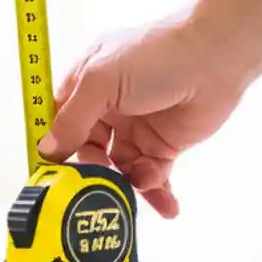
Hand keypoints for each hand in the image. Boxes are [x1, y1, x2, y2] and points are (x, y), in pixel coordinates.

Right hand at [38, 11, 247, 217]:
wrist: (215, 57)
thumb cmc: (154, 56)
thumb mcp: (101, 81)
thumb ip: (72, 119)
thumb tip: (46, 151)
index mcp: (87, 84)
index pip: (60, 122)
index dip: (55, 147)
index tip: (53, 174)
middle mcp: (109, 108)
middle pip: (88, 151)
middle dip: (94, 172)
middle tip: (101, 187)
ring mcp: (136, 128)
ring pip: (119, 169)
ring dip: (127, 183)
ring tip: (144, 184)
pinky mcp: (164, 145)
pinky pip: (151, 176)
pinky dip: (156, 193)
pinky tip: (166, 206)